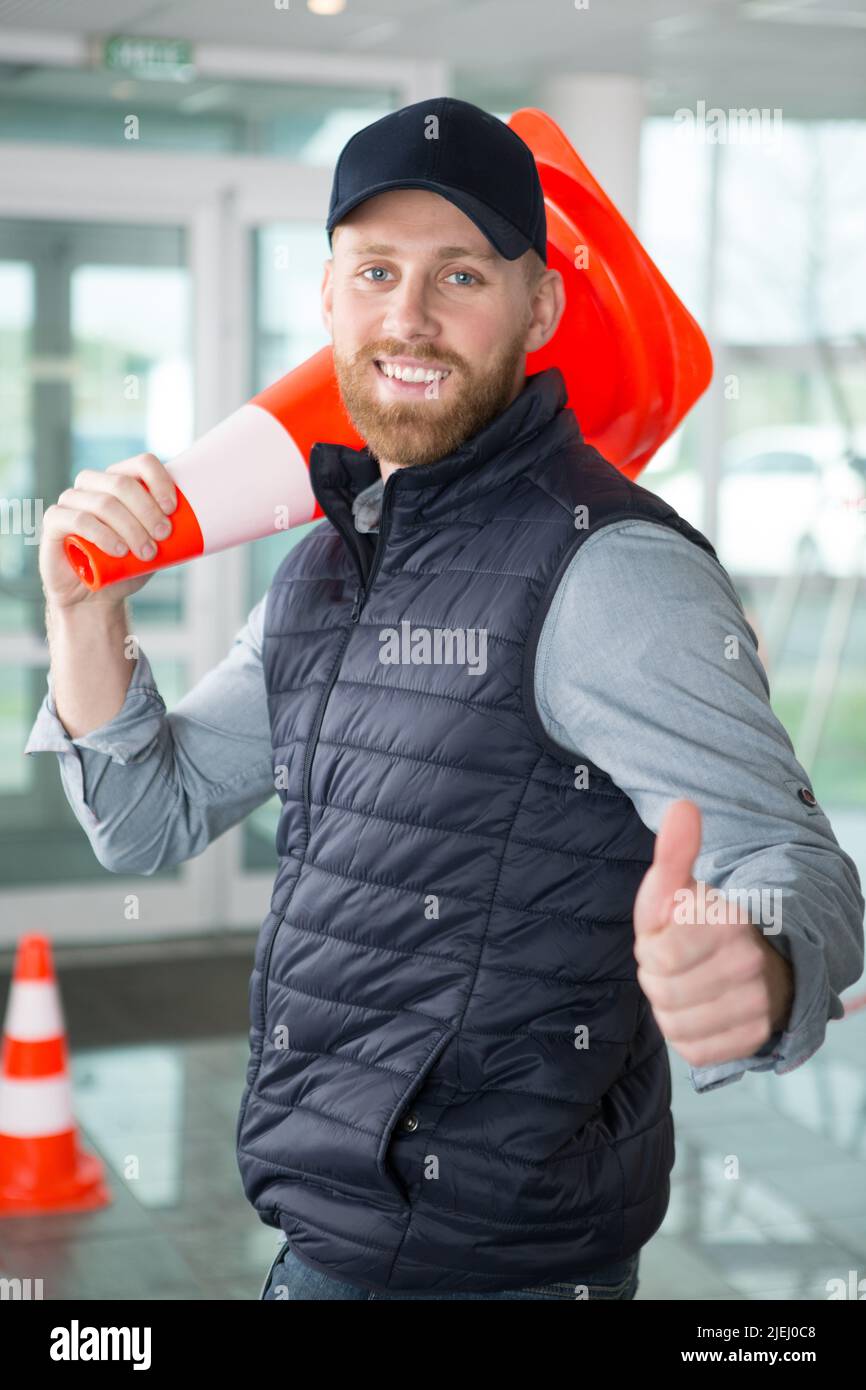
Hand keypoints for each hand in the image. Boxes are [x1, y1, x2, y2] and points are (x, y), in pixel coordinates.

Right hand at [39, 453, 177, 608]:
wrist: (94, 596)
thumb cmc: (126, 567)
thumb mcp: (156, 547)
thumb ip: (174, 531)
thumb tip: (209, 520)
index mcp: (120, 480)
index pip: (142, 463)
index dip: (160, 482)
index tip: (173, 510)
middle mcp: (94, 484)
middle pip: (124, 484)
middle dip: (148, 511)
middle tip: (163, 537)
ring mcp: (72, 499)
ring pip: (104, 503)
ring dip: (131, 528)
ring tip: (145, 553)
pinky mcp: (55, 520)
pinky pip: (79, 519)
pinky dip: (103, 534)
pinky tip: (118, 551)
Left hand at [632, 799, 793, 1067]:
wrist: (758, 960)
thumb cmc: (705, 921)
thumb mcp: (682, 885)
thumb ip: (674, 851)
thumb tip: (682, 805)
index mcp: (730, 921)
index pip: (660, 953)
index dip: (651, 945)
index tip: (665, 935)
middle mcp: (750, 964)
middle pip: (663, 990)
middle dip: (656, 976)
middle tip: (674, 961)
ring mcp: (756, 1005)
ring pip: (675, 1023)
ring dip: (669, 1005)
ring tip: (686, 983)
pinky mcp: (753, 1039)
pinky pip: (694, 1049)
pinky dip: (687, 1033)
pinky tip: (699, 1009)